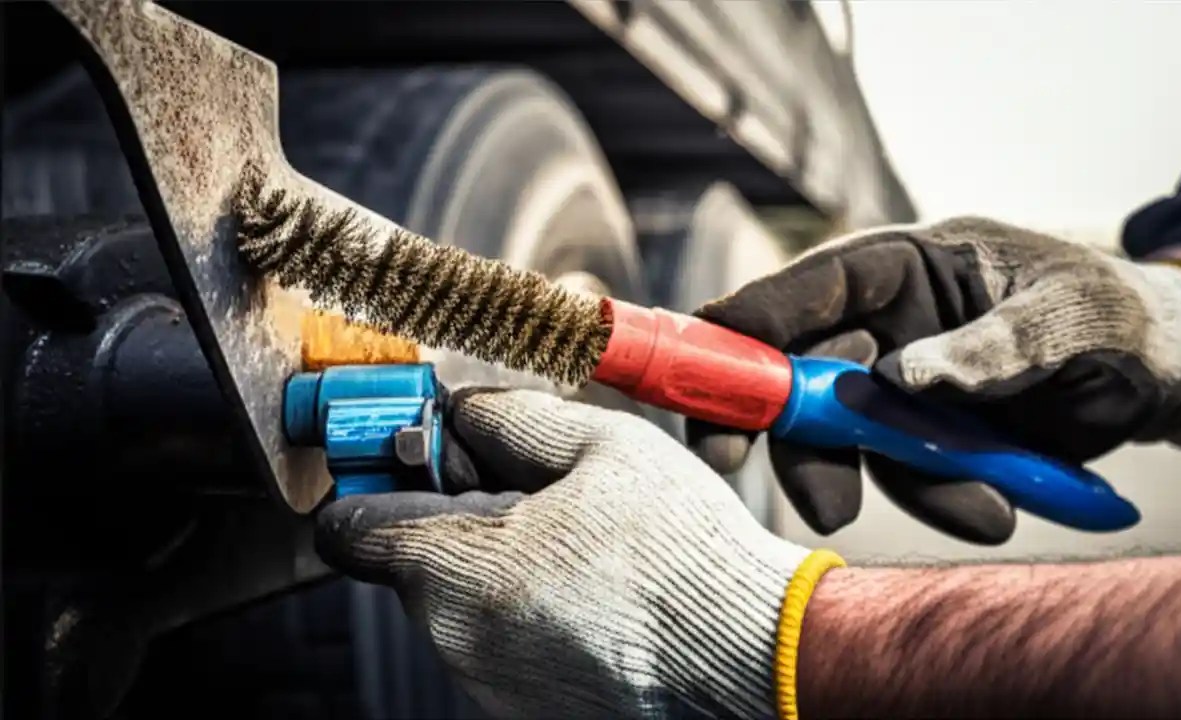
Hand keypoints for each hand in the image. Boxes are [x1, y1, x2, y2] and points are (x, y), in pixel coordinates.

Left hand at [315, 388, 821, 719]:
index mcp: (458, 570)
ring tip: (580, 544)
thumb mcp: (602, 445)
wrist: (755, 658)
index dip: (377, 481)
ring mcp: (491, 683)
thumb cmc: (684, 555)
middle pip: (412, 560)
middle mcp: (456, 640)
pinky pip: (500, 639)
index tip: (417, 457)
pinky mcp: (526, 708)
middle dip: (456, 517)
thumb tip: (462, 414)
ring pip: (461, 600)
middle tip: (533, 491)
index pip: (348, 529)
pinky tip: (594, 589)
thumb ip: (510, 420)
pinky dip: (527, 607)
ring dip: (497, 562)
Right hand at [689, 217, 1180, 542]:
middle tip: (753, 469)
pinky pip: (898, 474)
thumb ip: (991, 343)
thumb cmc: (1116, 313)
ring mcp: (897, 383)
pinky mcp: (920, 436)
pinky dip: (934, 499)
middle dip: (781, 429)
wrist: (1158, 371)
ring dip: (883, 481)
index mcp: (909, 264)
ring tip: (983, 514)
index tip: (705, 363)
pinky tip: (992, 513)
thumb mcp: (1070, 315)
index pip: (811, 285)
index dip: (750, 321)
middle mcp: (886, 322)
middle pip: (797, 371)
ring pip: (842, 437)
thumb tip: (902, 378)